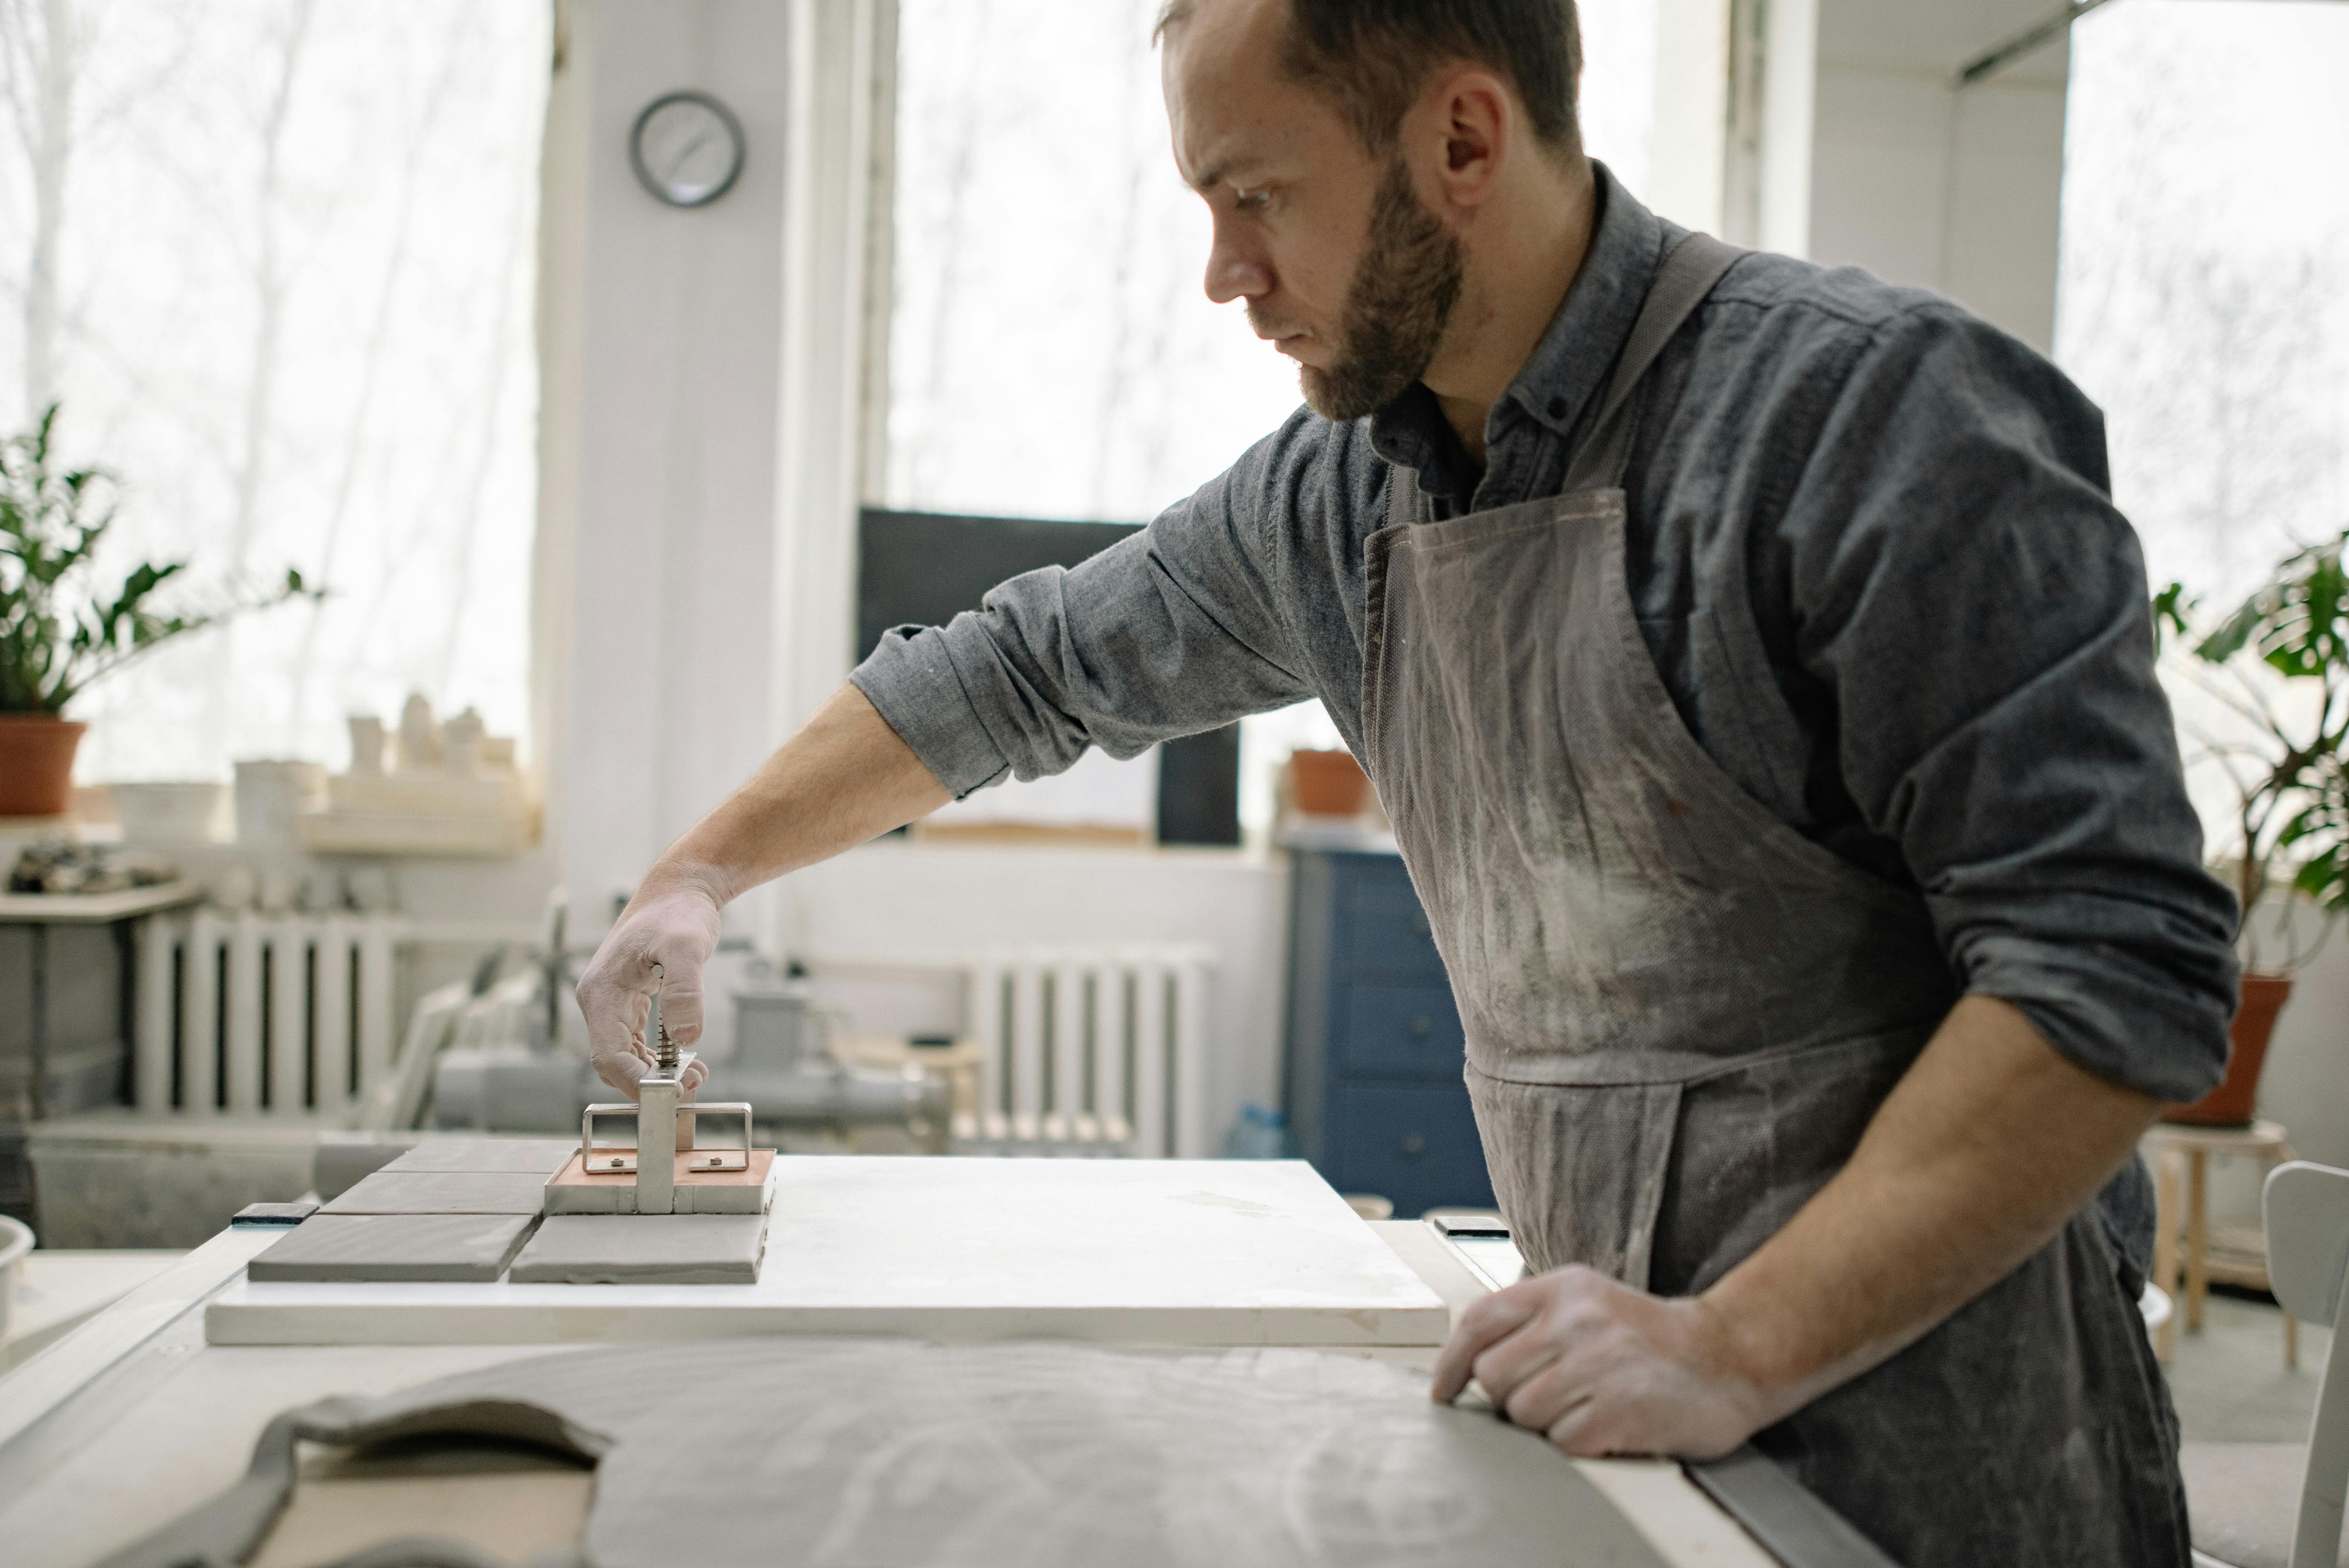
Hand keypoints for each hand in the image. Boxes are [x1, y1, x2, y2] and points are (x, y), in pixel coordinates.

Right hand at [574, 876, 719, 1098]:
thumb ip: (684, 990)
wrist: (679, 892)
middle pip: (613, 1062)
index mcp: (601, 992)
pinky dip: (656, 1059)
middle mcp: (599, 1002)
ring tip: (695, 1075)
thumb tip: (686, 1038)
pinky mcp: (628, 1005)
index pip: (608, 1054)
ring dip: (654, 1073)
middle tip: (690, 1085)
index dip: (635, 1080)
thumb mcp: (687, 946)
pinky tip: (685, 1061)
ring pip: (623, 1056)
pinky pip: (634, 1044)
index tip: (670, 1091)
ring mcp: (611, 1004)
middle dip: (648, 1081)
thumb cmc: (678, 912)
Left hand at [1428, 1264, 1774, 1459]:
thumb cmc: (1650, 1338)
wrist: (1729, 1356)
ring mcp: (1599, 1364)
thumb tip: (1469, 1363)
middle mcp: (1577, 1320)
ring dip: (1546, 1422)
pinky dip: (1579, 1442)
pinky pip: (1562, 1442)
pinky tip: (1607, 1423)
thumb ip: (1533, 1321)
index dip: (1451, 1361)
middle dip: (1511, 1396)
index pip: (1480, 1320)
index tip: (1443, 1390)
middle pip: (1494, 1375)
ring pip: (1523, 1412)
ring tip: (1585, 1405)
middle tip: (1551, 1394)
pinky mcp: (1620, 1409)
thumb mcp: (1588, 1303)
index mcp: (1563, 1288)